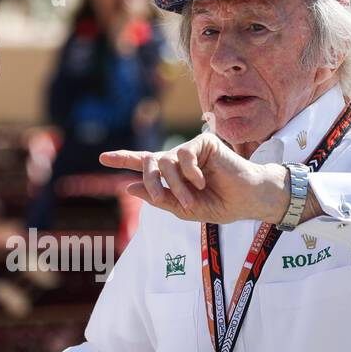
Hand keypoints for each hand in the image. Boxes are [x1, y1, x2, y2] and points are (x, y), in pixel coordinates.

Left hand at [98, 133, 292, 224]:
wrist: (248, 200)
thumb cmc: (220, 204)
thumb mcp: (185, 209)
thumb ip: (159, 199)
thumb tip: (128, 187)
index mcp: (172, 175)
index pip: (144, 164)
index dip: (123, 159)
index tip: (102, 158)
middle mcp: (178, 160)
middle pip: (149, 162)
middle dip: (150, 180)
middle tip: (161, 197)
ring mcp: (190, 150)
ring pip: (166, 162)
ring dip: (175, 185)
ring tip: (191, 199)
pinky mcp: (204, 143)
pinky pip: (185, 155)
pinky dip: (190, 172)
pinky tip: (202, 181)